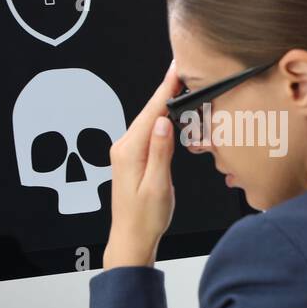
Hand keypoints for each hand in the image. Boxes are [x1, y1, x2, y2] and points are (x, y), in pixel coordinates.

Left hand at [103, 62, 180, 268]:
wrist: (131, 239)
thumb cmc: (144, 219)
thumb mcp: (157, 186)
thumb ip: (160, 152)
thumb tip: (164, 122)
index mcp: (129, 152)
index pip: (152, 113)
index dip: (165, 88)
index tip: (176, 68)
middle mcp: (124, 148)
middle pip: (149, 112)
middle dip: (166, 89)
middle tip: (182, 68)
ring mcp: (126, 153)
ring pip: (148, 121)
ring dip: (163, 103)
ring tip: (179, 83)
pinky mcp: (132, 158)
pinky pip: (147, 132)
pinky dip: (160, 119)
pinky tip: (169, 113)